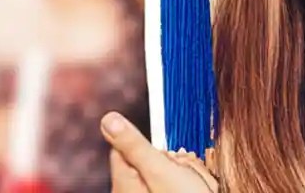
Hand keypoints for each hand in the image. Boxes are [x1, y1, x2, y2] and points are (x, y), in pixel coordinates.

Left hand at [101, 112, 217, 192]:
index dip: (149, 145)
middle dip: (173, 163)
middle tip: (186, 177)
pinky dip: (188, 188)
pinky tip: (196, 192)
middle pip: (149, 160)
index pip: (125, 146)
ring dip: (186, 176)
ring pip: (167, 174)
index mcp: (124, 182)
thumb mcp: (160, 171)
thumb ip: (135, 145)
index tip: (167, 155)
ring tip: (196, 189)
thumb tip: (108, 119)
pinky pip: (174, 187)